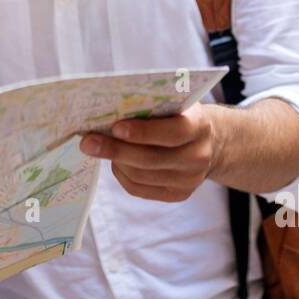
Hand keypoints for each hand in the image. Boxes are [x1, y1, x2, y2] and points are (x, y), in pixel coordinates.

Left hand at [79, 103, 219, 202]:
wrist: (210, 143)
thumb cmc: (181, 116)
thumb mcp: (175, 103)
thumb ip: (151, 105)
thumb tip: (108, 109)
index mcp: (199, 127)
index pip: (172, 133)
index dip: (143, 132)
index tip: (116, 127)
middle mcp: (198, 156)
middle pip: (151, 158)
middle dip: (116, 150)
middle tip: (88, 142)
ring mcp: (189, 180)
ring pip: (141, 175)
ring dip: (116, 161)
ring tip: (98, 147)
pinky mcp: (177, 194)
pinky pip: (140, 188)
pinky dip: (122, 174)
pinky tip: (116, 162)